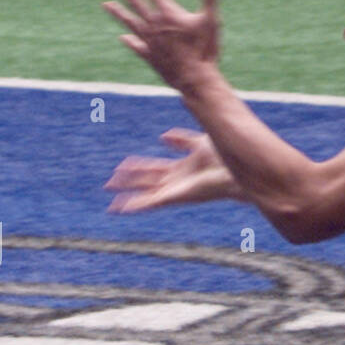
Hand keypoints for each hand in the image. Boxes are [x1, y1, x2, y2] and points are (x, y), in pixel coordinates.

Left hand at [103, 0, 222, 91]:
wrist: (195, 78)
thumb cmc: (205, 48)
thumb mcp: (211, 19)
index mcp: (168, 14)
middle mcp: (154, 26)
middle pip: (135, 3)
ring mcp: (149, 41)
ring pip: (130, 22)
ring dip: (118, 12)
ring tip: (106, 4)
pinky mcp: (149, 56)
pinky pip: (136, 46)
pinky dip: (130, 41)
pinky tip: (123, 38)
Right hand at [105, 128, 238, 211]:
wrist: (236, 165)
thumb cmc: (226, 156)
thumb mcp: (199, 142)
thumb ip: (182, 140)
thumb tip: (162, 137)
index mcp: (184, 167)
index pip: (156, 168)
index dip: (139, 167)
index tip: (121, 165)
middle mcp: (179, 181)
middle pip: (148, 181)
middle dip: (129, 181)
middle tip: (109, 182)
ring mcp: (176, 190)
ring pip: (146, 193)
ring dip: (128, 195)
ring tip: (110, 198)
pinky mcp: (176, 197)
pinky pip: (151, 202)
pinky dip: (135, 205)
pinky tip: (120, 208)